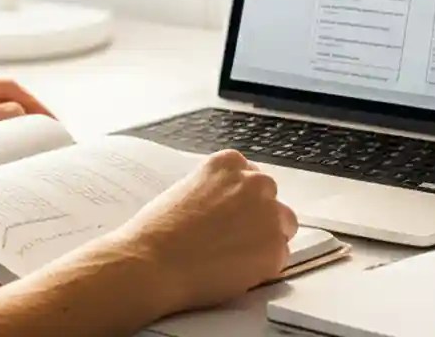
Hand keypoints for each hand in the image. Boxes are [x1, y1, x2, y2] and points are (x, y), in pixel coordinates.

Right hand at [111, 150, 296, 313]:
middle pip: (270, 198)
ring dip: (265, 238)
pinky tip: (233, 270)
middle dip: (256, 215)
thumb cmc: (158, 230)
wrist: (152, 262)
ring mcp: (269, 215)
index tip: (231, 213)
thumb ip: (215, 190)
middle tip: (231, 237)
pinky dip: (262, 266)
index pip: (250, 176)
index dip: (241, 199)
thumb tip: (228, 207)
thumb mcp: (185, 188)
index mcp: (229, 163)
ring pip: (282, 225)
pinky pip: (279, 257)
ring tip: (233, 255)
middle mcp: (254, 183)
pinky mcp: (274, 249)